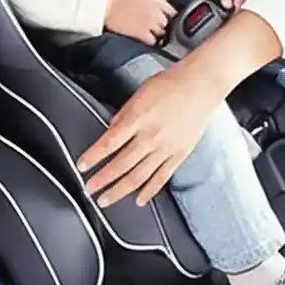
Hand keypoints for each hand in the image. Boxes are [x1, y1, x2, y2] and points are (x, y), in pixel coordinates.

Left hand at [75, 62, 222, 206]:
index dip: (93, 157)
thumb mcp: (139, 93)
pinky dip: (149, 191)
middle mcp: (151, 136)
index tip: (81, 166)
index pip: (109, 143)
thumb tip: (110, 130)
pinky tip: (139, 200)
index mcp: (138, 118)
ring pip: (139, 176)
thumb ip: (123, 114)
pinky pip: (162, 177)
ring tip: (106, 200)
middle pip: (121, 164)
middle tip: (89, 189)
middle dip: (102, 180)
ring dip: (120, 190)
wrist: (202, 85)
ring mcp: (166, 148)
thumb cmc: (171, 84)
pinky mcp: (180, 154)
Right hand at [104, 0, 177, 45]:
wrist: (107, 7)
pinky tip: (146, 40)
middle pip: (168, 24)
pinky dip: (151, 42)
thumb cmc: (120, 1)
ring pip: (162, 34)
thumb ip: (155, 5)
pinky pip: (153, 41)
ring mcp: (150, 24)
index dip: (170, 18)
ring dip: (157, 35)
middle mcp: (155, 12)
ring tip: (150, 35)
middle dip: (163, 27)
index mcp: (156, 1)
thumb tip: (163, 14)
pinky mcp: (142, 33)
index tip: (168, 22)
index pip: (172, 12)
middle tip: (156, 29)